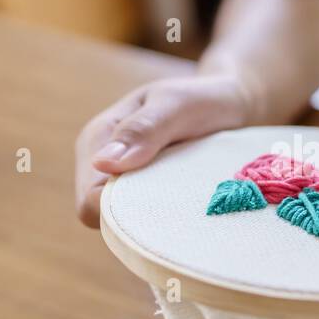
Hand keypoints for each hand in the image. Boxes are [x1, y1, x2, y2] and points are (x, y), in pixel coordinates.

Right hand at [74, 74, 253, 226]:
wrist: (229, 104)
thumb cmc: (202, 98)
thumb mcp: (176, 104)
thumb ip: (143, 128)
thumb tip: (103, 163)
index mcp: (97, 138)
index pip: (89, 198)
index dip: (116, 210)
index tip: (160, 203)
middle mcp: (100, 163)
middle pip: (99, 215)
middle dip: (132, 216)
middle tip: (177, 202)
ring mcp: (120, 179)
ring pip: (120, 220)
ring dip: (149, 216)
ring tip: (182, 200)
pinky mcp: (142, 191)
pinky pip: (140, 217)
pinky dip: (160, 215)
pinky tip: (183, 204)